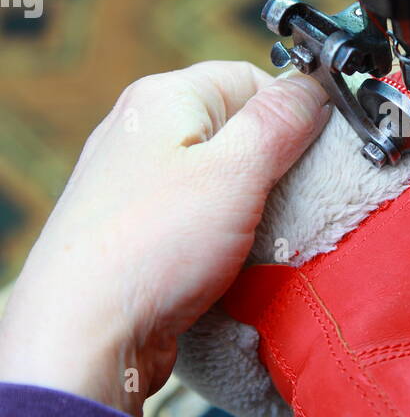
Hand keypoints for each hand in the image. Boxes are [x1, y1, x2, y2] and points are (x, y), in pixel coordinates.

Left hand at [0, 62, 329, 415]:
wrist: (84, 335)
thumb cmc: (151, 247)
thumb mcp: (236, 171)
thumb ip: (281, 121)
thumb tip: (313, 89)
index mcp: (163, 97)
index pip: (252, 81)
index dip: (293, 116)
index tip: (316, 158)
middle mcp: (142, 132)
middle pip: (237, 132)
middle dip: (273, 169)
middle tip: (290, 206)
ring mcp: (135, 184)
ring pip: (220, 182)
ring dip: (251, 212)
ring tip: (255, 243)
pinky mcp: (137, 232)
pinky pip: (197, 222)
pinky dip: (221, 242)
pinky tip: (226, 266)